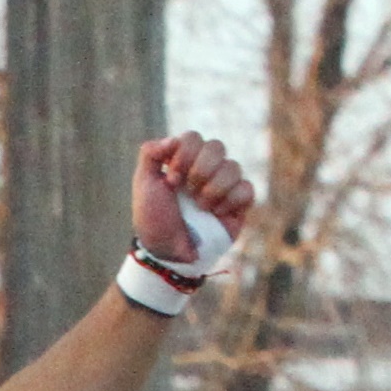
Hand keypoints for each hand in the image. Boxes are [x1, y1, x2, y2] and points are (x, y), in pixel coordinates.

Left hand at [131, 131, 250, 266]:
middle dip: (199, 170)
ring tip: (200, 207)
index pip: (194, 138)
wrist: (166, 253)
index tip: (171, 181)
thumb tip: (174, 139)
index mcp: (184, 160)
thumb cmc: (154, 219)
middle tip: (187, 192)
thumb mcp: (143, 184)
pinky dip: (230, 201)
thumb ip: (150, 154)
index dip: (184, 155)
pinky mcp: (239, 205)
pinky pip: (247, 189)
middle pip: (217, 146)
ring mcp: (224, 185)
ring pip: (233, 166)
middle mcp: (206, 168)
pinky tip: (216, 214)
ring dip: (213, 188)